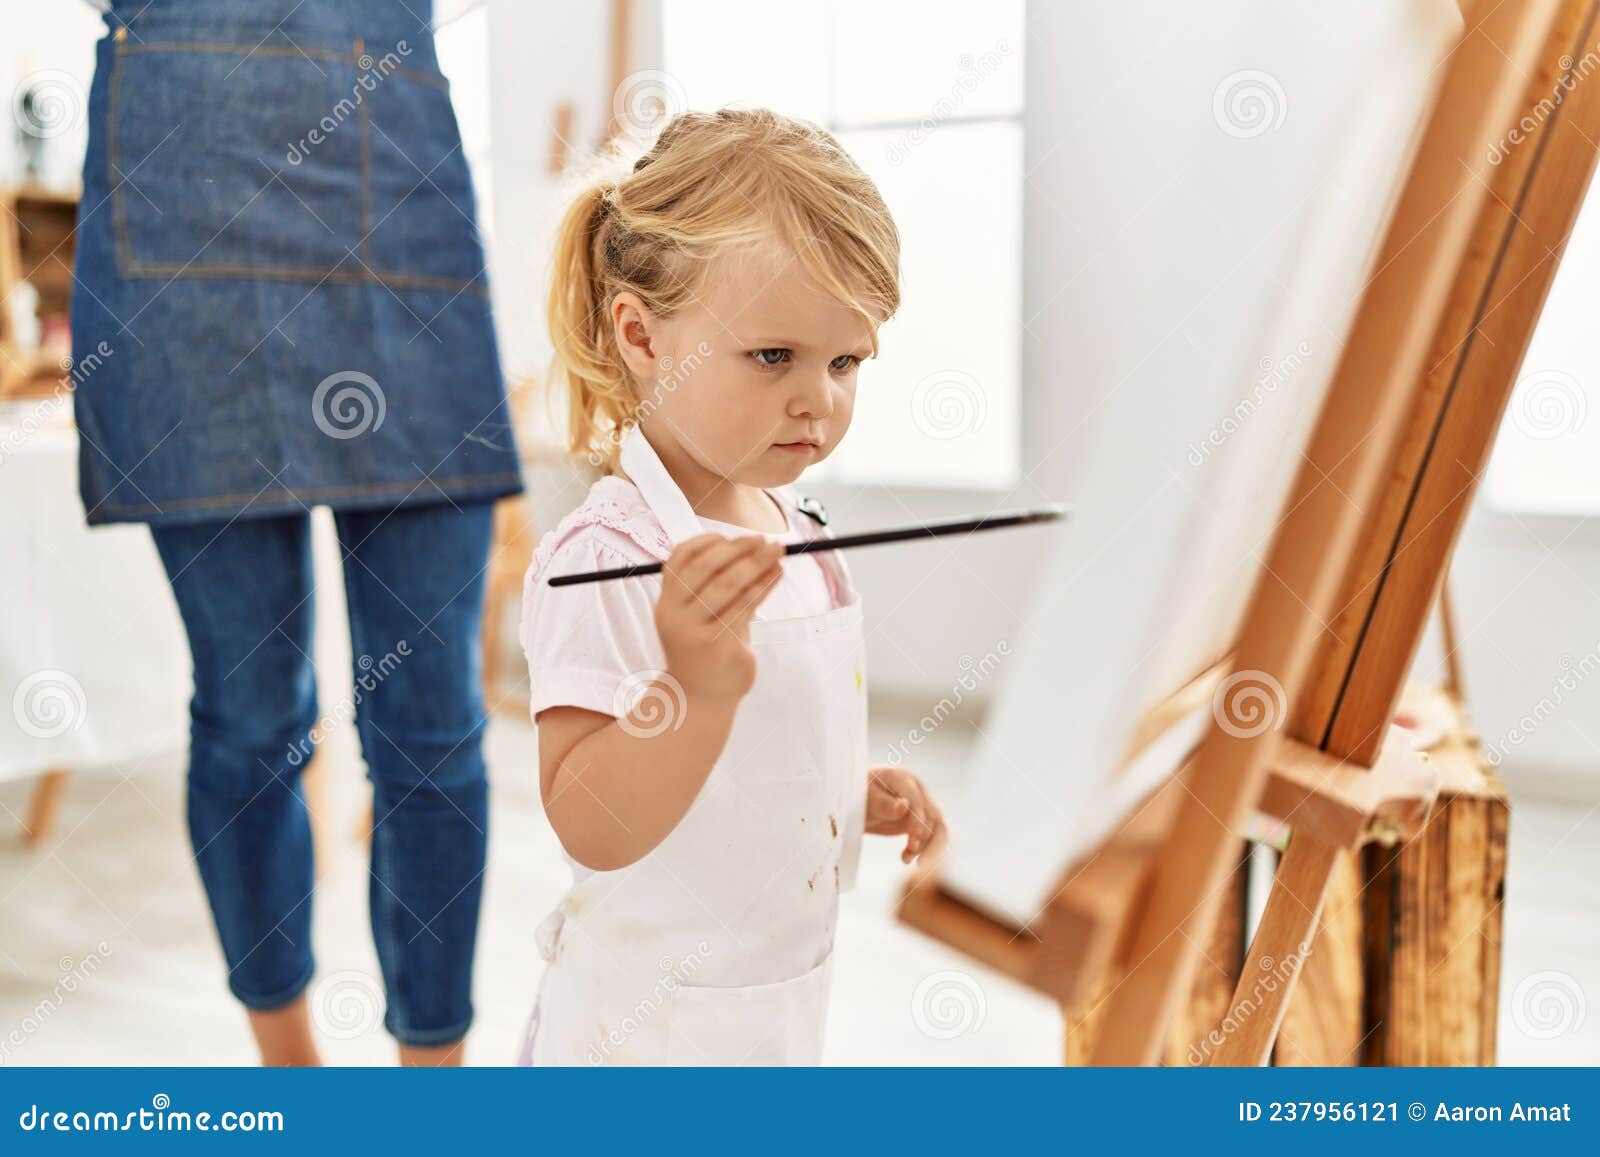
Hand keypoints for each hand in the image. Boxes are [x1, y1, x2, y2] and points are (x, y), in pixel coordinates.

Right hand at [655, 533, 784, 703]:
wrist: (699, 697)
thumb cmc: (703, 648)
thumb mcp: (696, 616)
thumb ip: (713, 584)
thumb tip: (752, 548)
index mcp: (666, 603)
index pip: (680, 559)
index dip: (707, 542)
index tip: (733, 536)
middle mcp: (676, 615)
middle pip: (707, 568)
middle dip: (739, 549)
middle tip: (765, 540)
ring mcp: (697, 632)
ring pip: (730, 586)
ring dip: (757, 563)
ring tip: (778, 551)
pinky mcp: (720, 645)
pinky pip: (747, 606)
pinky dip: (764, 585)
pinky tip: (777, 575)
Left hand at [866, 765, 946, 864]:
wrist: (853, 802)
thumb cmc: (857, 795)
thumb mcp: (866, 799)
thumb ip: (885, 804)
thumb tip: (905, 806)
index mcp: (903, 778)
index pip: (917, 801)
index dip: (918, 821)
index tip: (914, 842)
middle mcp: (917, 790)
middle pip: (934, 816)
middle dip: (930, 840)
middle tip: (921, 863)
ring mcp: (920, 805)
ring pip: (936, 828)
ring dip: (928, 847)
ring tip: (908, 860)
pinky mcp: (919, 820)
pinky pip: (928, 836)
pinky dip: (922, 849)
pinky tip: (905, 858)